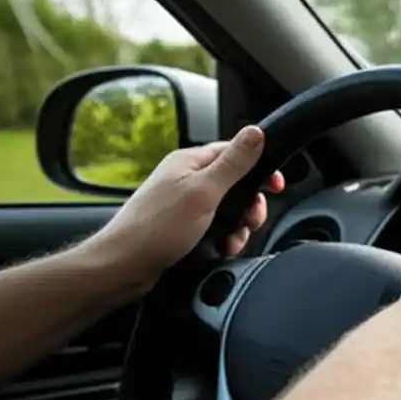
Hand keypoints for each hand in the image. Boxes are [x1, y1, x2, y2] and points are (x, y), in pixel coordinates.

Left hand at [88, 126, 284, 288]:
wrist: (124, 266)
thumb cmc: (157, 229)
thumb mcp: (204, 192)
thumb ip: (233, 163)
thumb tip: (256, 133)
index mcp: (189, 162)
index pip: (235, 152)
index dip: (260, 168)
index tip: (276, 185)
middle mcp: (186, 178)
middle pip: (237, 184)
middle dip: (250, 206)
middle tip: (249, 221)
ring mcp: (185, 203)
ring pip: (230, 209)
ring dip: (238, 227)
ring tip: (230, 241)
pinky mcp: (184, 226)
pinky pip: (217, 227)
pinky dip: (225, 239)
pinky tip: (220, 249)